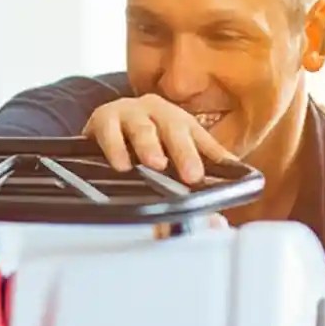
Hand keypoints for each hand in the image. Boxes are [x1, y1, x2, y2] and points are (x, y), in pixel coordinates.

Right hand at [82, 94, 236, 182]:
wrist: (104, 127)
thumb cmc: (145, 145)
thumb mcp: (172, 158)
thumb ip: (196, 179)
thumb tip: (219, 213)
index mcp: (180, 122)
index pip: (200, 139)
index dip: (212, 157)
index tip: (221, 177)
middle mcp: (158, 112)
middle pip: (175, 129)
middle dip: (184, 153)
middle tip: (192, 175)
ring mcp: (131, 112)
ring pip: (143, 128)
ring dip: (150, 146)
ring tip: (156, 164)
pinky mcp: (104, 119)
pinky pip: (109, 132)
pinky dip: (115, 148)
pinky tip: (121, 165)